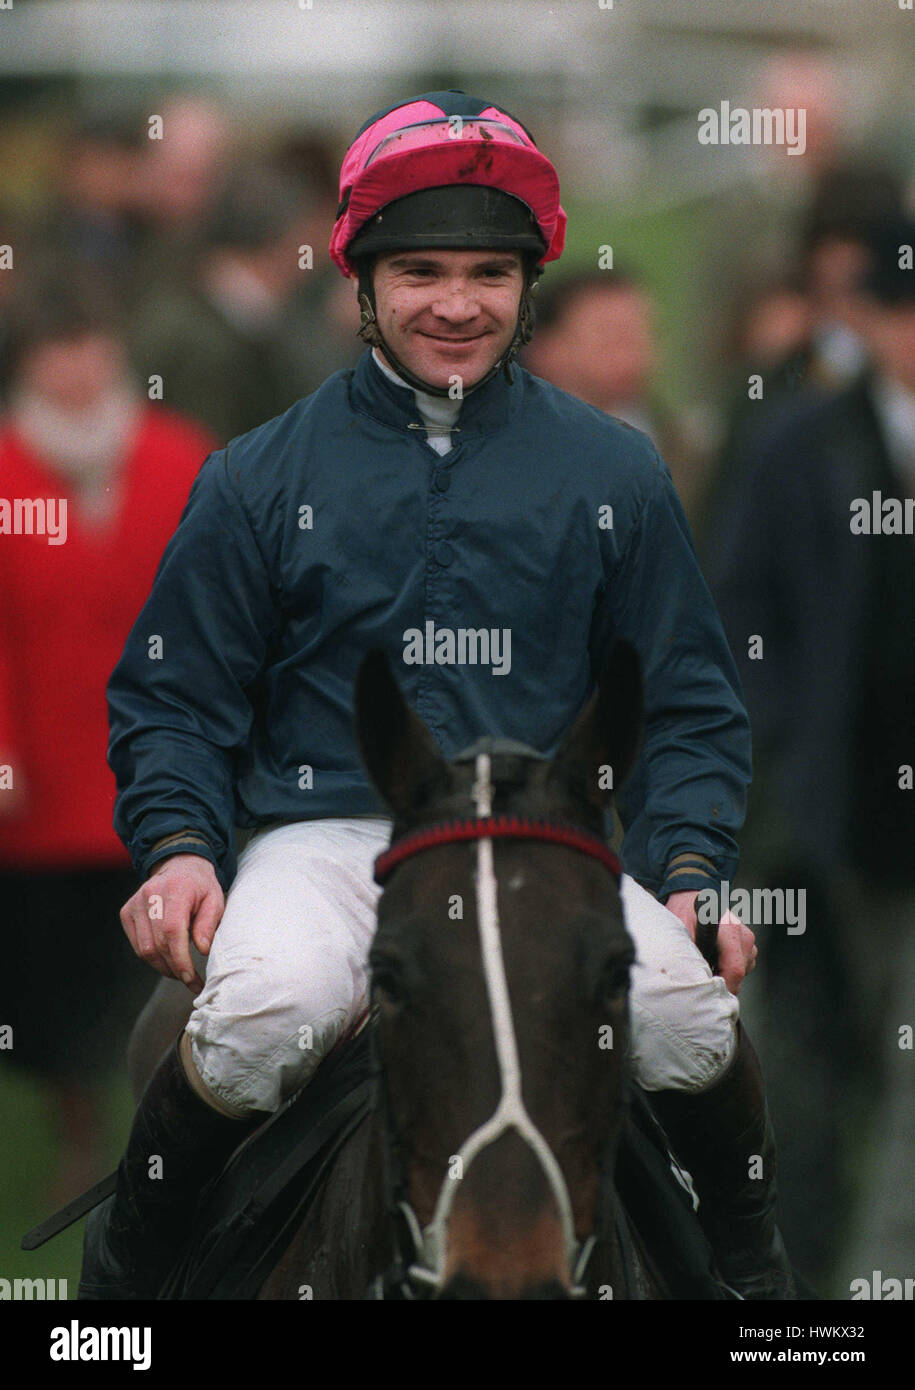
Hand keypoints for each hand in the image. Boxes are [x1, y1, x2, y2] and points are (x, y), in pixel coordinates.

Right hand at [120, 854, 223, 993]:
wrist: (179, 866)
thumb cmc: (200, 886)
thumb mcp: (215, 900)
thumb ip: (209, 924)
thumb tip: (202, 950)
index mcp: (175, 889)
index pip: (172, 932)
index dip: (180, 959)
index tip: (191, 978)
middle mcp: (150, 895)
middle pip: (156, 944)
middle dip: (174, 969)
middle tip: (190, 981)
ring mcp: (135, 903)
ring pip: (144, 949)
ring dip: (162, 967)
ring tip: (180, 972)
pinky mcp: (126, 912)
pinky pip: (137, 944)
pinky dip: (151, 957)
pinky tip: (166, 959)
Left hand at [665, 889, 757, 995]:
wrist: (692, 897)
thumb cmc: (685, 912)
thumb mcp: (681, 931)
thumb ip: (691, 954)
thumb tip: (696, 979)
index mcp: (729, 929)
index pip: (734, 969)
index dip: (724, 986)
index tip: (710, 995)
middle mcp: (743, 934)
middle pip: (740, 972)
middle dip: (723, 980)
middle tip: (704, 978)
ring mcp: (748, 937)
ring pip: (744, 969)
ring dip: (727, 973)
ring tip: (708, 964)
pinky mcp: (748, 942)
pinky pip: (745, 963)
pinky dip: (730, 966)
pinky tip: (716, 959)